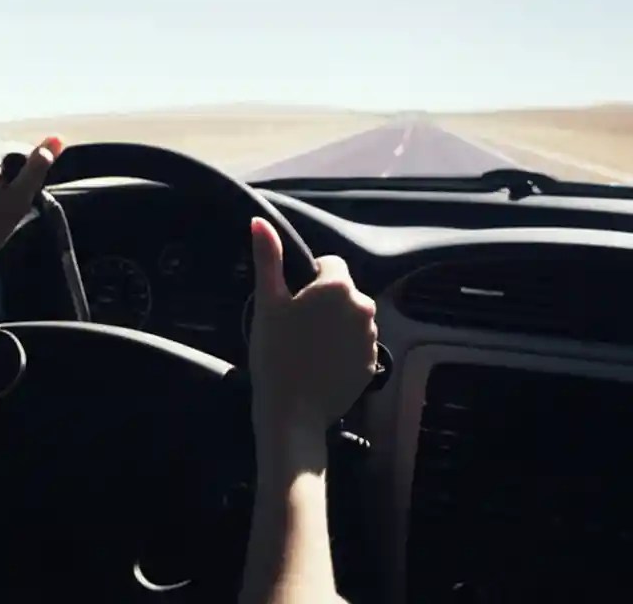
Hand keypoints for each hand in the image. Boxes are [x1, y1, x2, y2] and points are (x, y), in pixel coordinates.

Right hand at [247, 217, 377, 435]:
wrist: (292, 411)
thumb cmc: (275, 352)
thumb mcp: (268, 303)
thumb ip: (268, 258)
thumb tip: (259, 221)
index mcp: (339, 287)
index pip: (330, 264)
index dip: (309, 280)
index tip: (292, 303)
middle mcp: (364, 307)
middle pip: (343, 292)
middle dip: (325, 303)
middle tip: (296, 327)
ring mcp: (371, 337)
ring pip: (352, 318)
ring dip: (335, 325)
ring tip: (308, 348)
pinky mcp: (373, 364)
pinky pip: (358, 345)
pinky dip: (343, 349)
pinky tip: (320, 365)